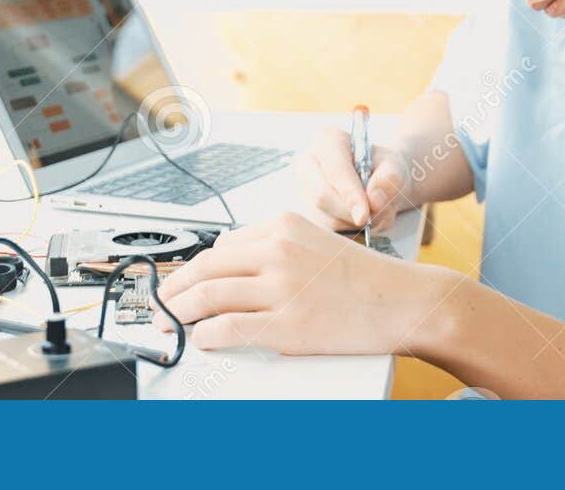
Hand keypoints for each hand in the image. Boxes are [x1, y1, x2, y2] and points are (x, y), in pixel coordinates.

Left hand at [154, 212, 444, 354]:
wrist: (405, 301)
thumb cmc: (364, 278)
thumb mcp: (315, 243)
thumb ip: (275, 248)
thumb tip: (231, 263)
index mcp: (283, 226)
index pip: (220, 246)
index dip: (193, 268)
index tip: (180, 281)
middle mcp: (277, 250)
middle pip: (205, 268)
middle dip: (173, 288)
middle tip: (159, 303)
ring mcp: (282, 287)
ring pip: (207, 296)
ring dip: (179, 312)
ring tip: (169, 323)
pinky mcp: (288, 323)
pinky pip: (228, 327)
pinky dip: (205, 334)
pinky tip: (201, 339)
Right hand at [293, 127, 412, 232]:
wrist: (378, 178)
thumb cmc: (382, 167)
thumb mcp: (395, 165)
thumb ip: (390, 178)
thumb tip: (374, 200)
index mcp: (326, 140)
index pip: (335, 170)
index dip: (349, 194)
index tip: (365, 215)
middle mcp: (307, 163)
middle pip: (322, 196)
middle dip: (351, 212)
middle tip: (375, 218)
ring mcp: (305, 190)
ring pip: (326, 217)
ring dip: (355, 223)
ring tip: (376, 211)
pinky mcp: (309, 212)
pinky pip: (329, 230)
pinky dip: (352, 230)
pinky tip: (363, 217)